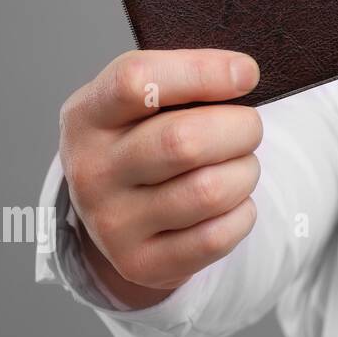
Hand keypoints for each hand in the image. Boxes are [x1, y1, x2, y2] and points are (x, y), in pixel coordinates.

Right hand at [58, 49, 263, 307]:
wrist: (119, 209)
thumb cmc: (148, 136)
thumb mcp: (147, 99)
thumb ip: (186, 78)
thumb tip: (242, 74)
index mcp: (88, 115)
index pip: (137, 82)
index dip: (204, 72)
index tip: (247, 74)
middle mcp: (91, 171)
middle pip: (184, 141)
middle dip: (240, 129)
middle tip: (249, 128)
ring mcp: (111, 224)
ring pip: (210, 191)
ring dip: (246, 172)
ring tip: (239, 165)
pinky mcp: (140, 264)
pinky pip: (217, 236)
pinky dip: (242, 214)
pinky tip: (231, 203)